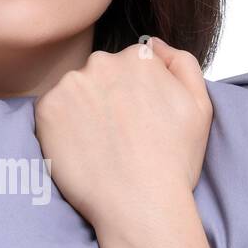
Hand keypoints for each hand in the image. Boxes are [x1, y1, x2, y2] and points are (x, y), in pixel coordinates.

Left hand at [33, 37, 212, 233]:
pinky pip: (51, 113)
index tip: (138, 124)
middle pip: (100, 76)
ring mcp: (71, 85)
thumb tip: (153, 44)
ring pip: (74, 93)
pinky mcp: (47, 109)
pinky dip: (60, 129)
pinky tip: (80, 152)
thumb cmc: (174, 161)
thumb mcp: (200, 105)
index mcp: (139, 58)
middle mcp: (102, 62)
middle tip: (119, 138)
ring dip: (81, 112)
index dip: (135, 98)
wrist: (140, 203)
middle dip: (106, 99)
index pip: (130, 67)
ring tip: (99, 147)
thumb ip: (182, 62)